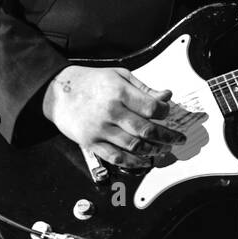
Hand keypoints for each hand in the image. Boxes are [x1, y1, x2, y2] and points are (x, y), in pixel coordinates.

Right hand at [41, 65, 185, 168]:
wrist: (58, 91)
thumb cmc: (91, 82)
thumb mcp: (119, 76)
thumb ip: (144, 89)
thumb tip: (166, 97)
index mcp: (119, 92)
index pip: (151, 107)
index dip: (165, 112)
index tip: (167, 113)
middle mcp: (111, 111)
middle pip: (146, 130)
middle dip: (168, 136)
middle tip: (179, 139)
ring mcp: (100, 129)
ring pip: (134, 146)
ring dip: (154, 150)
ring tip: (164, 149)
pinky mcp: (91, 143)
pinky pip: (116, 158)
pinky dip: (133, 162)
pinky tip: (144, 161)